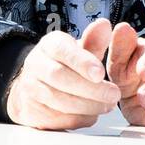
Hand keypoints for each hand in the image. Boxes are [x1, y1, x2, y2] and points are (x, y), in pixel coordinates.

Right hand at [5, 19, 120, 129]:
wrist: (34, 85)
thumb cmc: (63, 66)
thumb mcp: (78, 50)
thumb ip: (93, 40)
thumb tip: (104, 25)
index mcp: (49, 45)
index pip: (62, 50)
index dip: (82, 62)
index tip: (100, 73)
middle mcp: (36, 65)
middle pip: (60, 77)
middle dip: (90, 88)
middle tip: (113, 94)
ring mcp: (31, 89)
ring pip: (59, 100)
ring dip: (88, 105)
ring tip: (107, 105)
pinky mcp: (32, 112)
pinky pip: (58, 119)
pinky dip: (79, 118)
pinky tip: (92, 113)